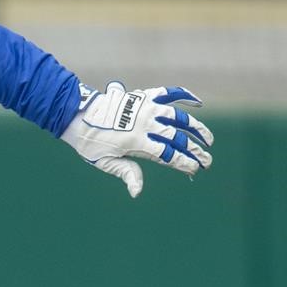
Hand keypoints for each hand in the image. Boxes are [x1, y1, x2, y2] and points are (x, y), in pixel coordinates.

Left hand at [60, 82, 212, 197]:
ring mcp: (146, 108)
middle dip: (195, 150)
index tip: (195, 169)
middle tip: (208, 161)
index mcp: (136, 142)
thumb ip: (126, 174)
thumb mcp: (106, 162)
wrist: (78, 116)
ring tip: (208, 140)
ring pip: (179, 117)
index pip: (167, 154)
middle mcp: (145, 123)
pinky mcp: (144, 97)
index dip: (184, 162)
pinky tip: (198, 103)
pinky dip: (184, 96)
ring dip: (196, 128)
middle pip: (177, 138)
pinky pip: (169, 93)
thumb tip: (137, 193)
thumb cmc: (91, 143)